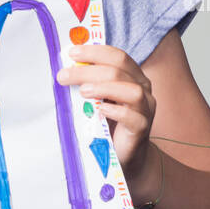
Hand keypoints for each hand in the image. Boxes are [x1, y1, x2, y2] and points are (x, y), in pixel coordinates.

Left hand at [55, 43, 157, 187]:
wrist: (125, 157)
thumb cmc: (109, 125)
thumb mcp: (97, 100)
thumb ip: (88, 85)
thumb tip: (64, 71)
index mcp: (132, 77)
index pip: (118, 57)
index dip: (95, 52)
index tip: (72, 53)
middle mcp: (142, 89)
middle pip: (119, 71)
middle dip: (89, 70)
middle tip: (64, 76)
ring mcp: (145, 109)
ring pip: (131, 90)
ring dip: (104, 87)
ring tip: (82, 91)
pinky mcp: (142, 128)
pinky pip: (132, 117)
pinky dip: (115, 111)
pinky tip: (100, 110)